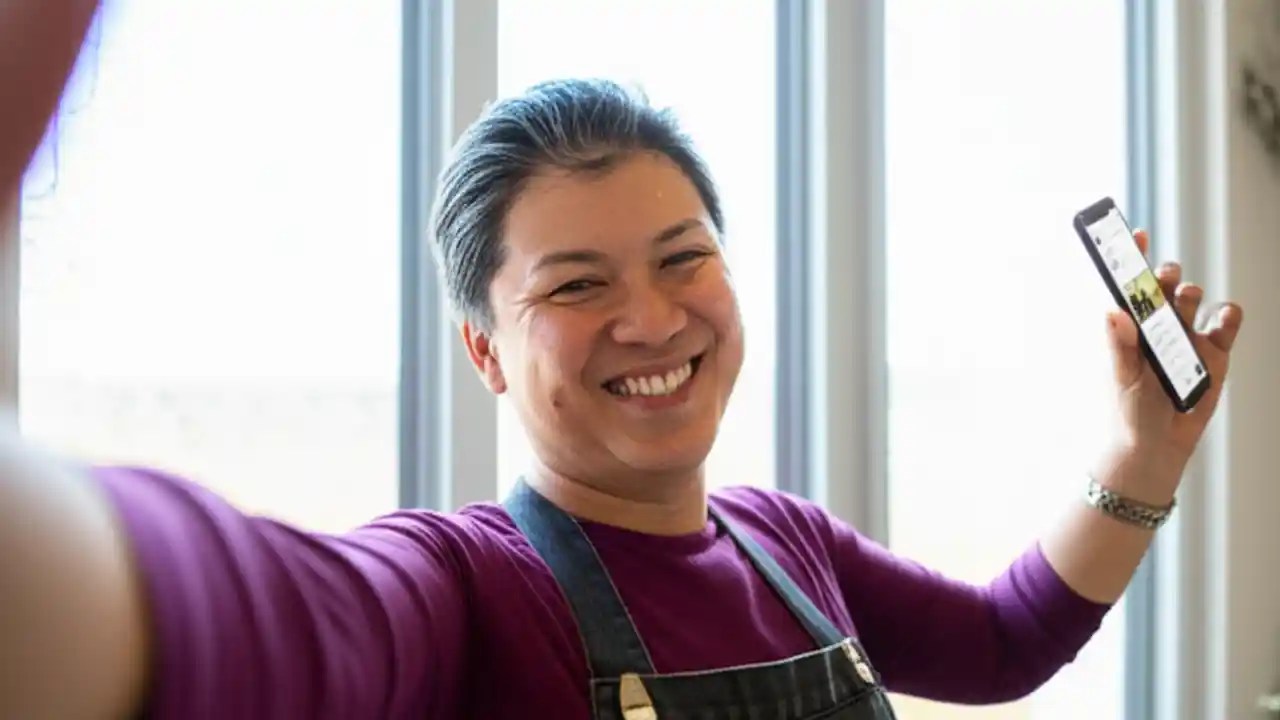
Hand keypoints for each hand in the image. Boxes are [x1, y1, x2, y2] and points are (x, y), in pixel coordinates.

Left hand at [1102, 230, 1243, 495]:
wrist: (1159, 445)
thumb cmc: (1130, 411)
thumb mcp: (1122, 378)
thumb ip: (1120, 345)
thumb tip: (1112, 312)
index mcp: (1131, 325)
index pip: (1131, 285)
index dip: (1133, 256)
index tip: (1136, 234)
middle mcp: (1160, 324)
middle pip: (1166, 282)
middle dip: (1166, 275)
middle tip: (1165, 282)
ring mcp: (1188, 334)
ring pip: (1194, 296)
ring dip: (1189, 296)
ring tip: (1183, 316)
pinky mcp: (1215, 351)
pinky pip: (1226, 321)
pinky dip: (1226, 315)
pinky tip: (1218, 323)